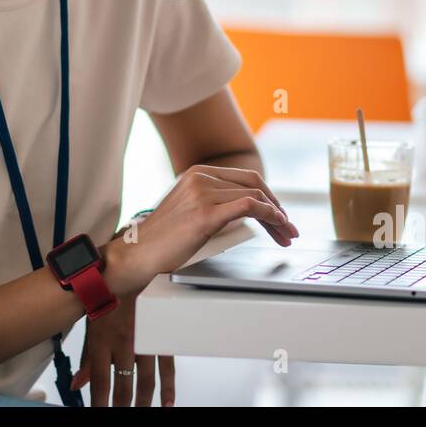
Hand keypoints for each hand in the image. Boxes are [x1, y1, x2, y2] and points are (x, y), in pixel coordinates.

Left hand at [70, 290, 173, 406]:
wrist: (132, 266)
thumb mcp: (91, 323)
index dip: (100, 403)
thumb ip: (86, 358)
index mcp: (102, 339)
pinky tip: (167, 402)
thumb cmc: (107, 291)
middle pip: (123, 385)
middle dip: (121, 405)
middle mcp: (123, 342)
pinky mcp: (160, 334)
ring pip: (145, 380)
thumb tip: (77, 384)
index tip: (100, 413)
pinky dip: (168, 387)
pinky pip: (166, 366)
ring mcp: (143, 339)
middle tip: (120, 414)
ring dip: (143, 401)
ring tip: (141, 412)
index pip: (100, 381)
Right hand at [108, 164, 298, 293]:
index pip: (245, 179)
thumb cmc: (163, 239)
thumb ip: (214, 201)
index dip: (269, 197)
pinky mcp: (205, 214)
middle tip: (289, 228)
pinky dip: (269, 214)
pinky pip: (249, 206)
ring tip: (286, 235)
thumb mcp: (190, 209)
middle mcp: (200, 177)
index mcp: (197, 172)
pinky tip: (276, 225)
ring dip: (277, 217)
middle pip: (254, 185)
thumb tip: (247, 208)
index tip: (280, 217)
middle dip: (277, 206)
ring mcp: (202, 193)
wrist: (136, 253)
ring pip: (255, 196)